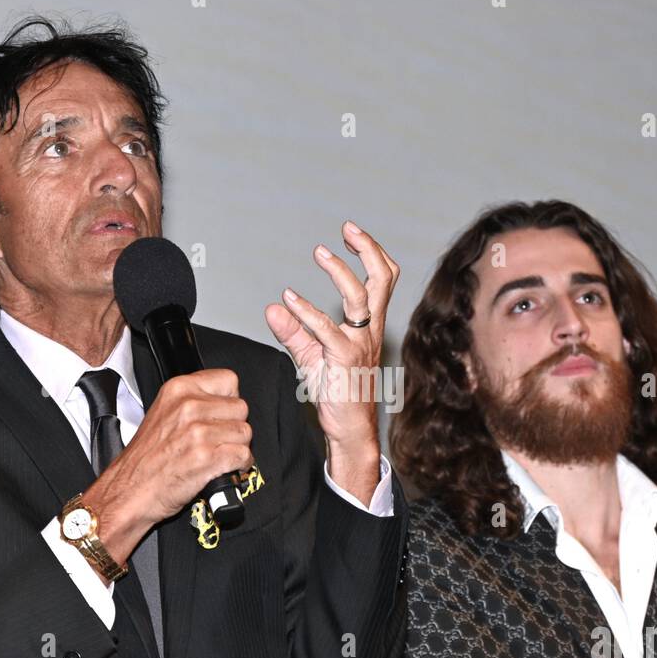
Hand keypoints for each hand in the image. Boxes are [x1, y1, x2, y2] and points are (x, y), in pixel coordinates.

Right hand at [82, 368, 252, 568]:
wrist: (128, 492)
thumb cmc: (145, 460)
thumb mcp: (163, 413)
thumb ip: (193, 401)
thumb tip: (225, 402)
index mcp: (178, 390)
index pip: (229, 379)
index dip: (229, 400)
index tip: (222, 414)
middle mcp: (189, 406)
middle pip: (241, 408)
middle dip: (234, 427)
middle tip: (218, 440)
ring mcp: (198, 432)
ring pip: (245, 433)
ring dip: (237, 447)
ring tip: (218, 455)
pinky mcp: (207, 457)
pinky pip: (244, 455)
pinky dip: (240, 466)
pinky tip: (224, 468)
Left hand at [264, 221, 400, 454]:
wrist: (348, 428)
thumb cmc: (337, 393)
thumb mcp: (312, 356)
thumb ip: (294, 330)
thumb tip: (273, 307)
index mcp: (368, 325)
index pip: (382, 280)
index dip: (372, 253)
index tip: (352, 235)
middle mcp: (368, 330)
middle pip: (383, 279)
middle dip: (368, 248)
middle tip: (348, 229)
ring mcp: (359, 343)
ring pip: (359, 297)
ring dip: (340, 271)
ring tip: (321, 253)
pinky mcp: (344, 359)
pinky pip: (327, 330)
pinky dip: (307, 312)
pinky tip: (290, 300)